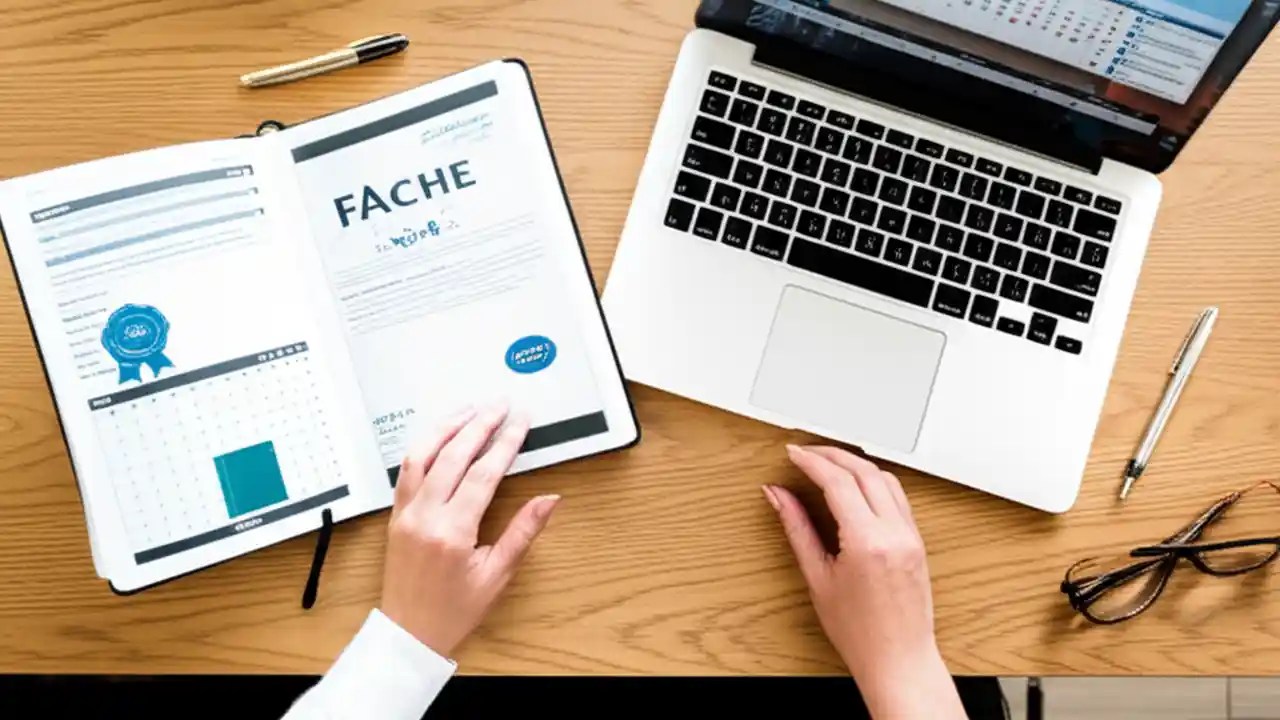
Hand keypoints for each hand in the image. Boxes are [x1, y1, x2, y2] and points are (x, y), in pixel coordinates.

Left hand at [380, 404, 559, 657]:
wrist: (409, 635)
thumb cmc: (453, 612)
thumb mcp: (497, 575)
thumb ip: (523, 532)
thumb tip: (549, 499)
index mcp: (452, 533)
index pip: (483, 474)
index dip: (505, 444)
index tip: (520, 423)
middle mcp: (424, 517)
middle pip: (453, 456)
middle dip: (479, 425)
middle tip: (500, 406)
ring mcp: (405, 514)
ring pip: (422, 456)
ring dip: (446, 428)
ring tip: (469, 410)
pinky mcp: (395, 516)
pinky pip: (406, 471)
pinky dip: (424, 447)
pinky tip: (440, 436)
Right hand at [763, 445, 965, 718]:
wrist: (898, 660)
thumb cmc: (859, 632)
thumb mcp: (818, 578)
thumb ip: (797, 529)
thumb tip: (779, 496)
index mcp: (867, 542)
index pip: (838, 482)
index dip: (812, 461)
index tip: (793, 454)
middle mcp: (894, 533)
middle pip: (864, 471)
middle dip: (832, 454)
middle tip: (807, 452)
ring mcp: (911, 536)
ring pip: (886, 478)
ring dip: (856, 464)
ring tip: (829, 463)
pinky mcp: (918, 541)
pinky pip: (898, 497)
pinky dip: (875, 482)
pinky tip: (857, 486)